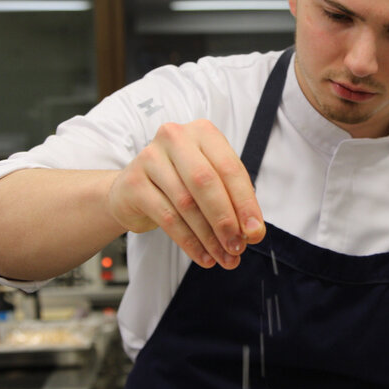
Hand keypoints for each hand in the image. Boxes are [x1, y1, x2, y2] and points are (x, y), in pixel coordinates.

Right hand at [107, 119, 265, 268]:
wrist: (132, 190)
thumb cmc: (180, 183)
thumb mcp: (210, 182)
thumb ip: (232, 200)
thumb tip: (253, 230)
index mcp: (202, 132)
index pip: (229, 168)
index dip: (245, 202)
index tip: (256, 232)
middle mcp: (175, 138)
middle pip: (206, 182)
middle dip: (226, 219)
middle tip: (238, 246)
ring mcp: (150, 158)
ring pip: (186, 203)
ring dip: (209, 236)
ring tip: (223, 257)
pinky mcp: (134, 183)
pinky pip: (167, 218)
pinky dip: (189, 241)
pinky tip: (203, 256)